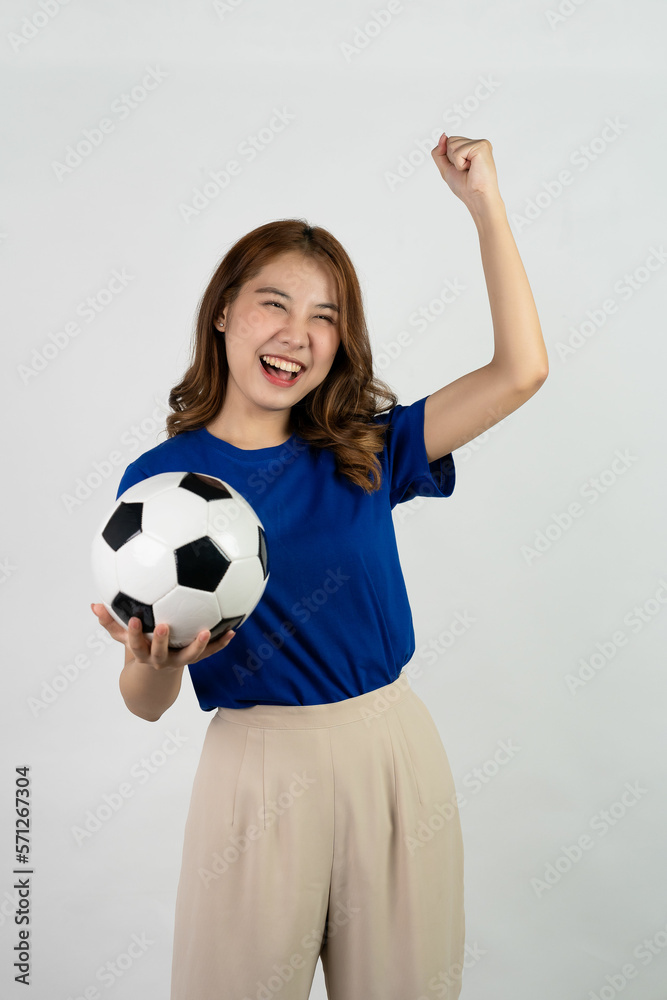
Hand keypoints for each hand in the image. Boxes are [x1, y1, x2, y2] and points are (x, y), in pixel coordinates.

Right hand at [90, 602, 235, 670]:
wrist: (155, 676)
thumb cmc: (139, 647)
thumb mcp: (123, 637)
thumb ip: (110, 621)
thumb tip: (93, 604)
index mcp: (142, 653)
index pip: (134, 644)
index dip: (133, 634)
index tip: (134, 619)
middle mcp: (160, 659)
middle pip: (160, 653)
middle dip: (161, 641)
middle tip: (164, 625)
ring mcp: (179, 660)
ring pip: (189, 657)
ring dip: (198, 645)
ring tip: (205, 633)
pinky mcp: (194, 659)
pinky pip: (208, 653)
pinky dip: (220, 643)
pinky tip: (232, 631)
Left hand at [431, 133, 501, 210]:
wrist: (477, 197)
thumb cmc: (465, 187)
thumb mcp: (445, 168)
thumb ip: (439, 152)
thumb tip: (443, 135)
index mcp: (471, 148)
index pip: (450, 142)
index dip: (449, 157)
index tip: (461, 169)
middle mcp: (477, 144)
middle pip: (450, 141)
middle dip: (452, 158)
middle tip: (465, 170)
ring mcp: (481, 143)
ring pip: (452, 144)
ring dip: (456, 162)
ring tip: (469, 169)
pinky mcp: (482, 146)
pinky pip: (458, 151)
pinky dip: (460, 163)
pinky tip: (471, 168)